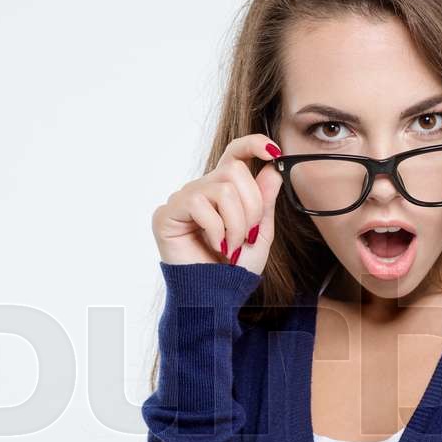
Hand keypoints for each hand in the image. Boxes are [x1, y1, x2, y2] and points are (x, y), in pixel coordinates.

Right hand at [151, 133, 284, 274]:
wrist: (214, 297)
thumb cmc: (233, 269)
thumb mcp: (258, 233)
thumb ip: (264, 201)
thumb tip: (272, 168)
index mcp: (223, 190)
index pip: (235, 153)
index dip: (253, 144)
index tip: (274, 152)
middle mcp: (202, 189)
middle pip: (234, 170)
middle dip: (251, 206)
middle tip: (247, 236)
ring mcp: (183, 199)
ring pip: (222, 189)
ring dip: (236, 224)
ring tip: (231, 247)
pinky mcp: (167, 213)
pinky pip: (199, 203)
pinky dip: (216, 229)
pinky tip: (215, 246)